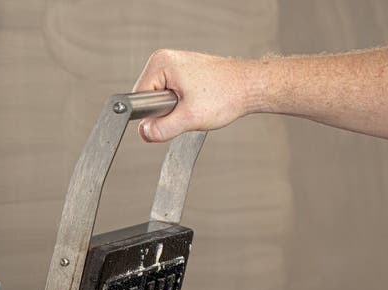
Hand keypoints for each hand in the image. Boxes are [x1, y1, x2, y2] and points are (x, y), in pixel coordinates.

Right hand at [133, 50, 256, 141]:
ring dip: (175, 111)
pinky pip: (171, 97)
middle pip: (148, 100)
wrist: (249, 87)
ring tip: (195, 106)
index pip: (138, 99)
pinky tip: (197, 104)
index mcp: (161, 63)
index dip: (152, 116)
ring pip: (161, 101)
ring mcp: (174, 65)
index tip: (173, 116)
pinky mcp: (183, 73)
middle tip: (188, 111)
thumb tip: (145, 133)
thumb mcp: (190, 118)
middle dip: (165, 114)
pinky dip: (182, 106)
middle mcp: (165, 60)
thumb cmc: (226, 94)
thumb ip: (163, 128)